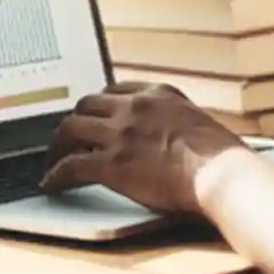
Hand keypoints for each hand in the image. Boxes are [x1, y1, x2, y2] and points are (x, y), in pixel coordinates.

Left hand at [40, 82, 245, 213]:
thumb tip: (175, 135)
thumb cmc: (222, 157)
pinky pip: (71, 165)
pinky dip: (56, 174)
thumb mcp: (198, 121)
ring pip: (71, 128)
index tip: (93, 114)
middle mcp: (133, 107)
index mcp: (157, 94)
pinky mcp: (111, 163)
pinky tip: (51, 183)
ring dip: (58, 145)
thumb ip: (177, 121)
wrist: (221, 172)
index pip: (114, 90)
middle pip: (86, 104)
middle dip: (74, 120)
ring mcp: (120, 133)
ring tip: (53, 158)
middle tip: (68, 137)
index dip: (99, 105)